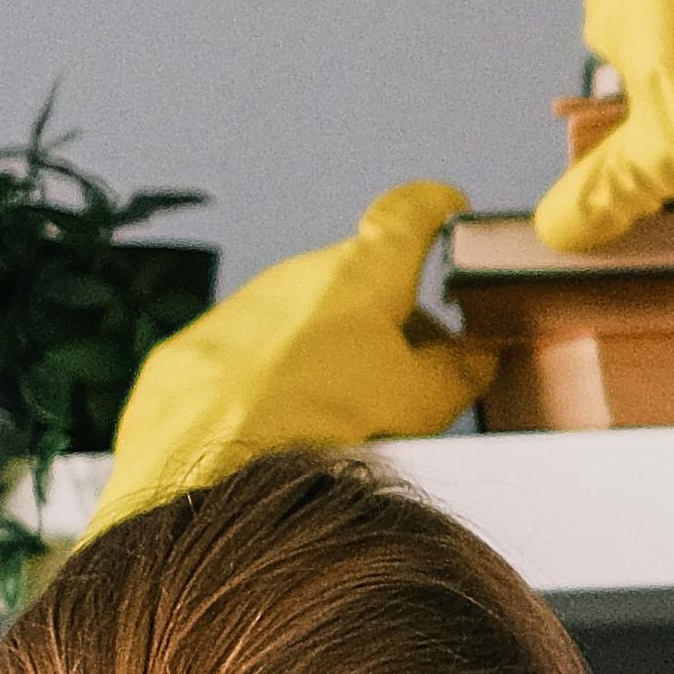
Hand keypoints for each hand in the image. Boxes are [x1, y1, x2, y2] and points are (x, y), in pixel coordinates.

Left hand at [84, 185, 483, 536]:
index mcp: (361, 272)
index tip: (449, 208)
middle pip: (363, 281)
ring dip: (338, 351)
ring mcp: (245, 306)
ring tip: (352, 418)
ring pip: (309, 317)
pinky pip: (261, 350)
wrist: (195, 466)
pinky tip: (291, 426)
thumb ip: (458, 371)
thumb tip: (478, 356)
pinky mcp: (201, 347)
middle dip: (395, 316)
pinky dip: (285, 376)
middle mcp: (298, 273)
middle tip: (422, 370)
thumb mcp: (418, 406)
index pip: (408, 213)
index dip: (435, 207)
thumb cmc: (305, 426)